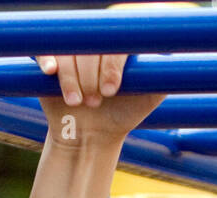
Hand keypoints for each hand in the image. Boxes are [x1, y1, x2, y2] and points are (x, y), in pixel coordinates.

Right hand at [35, 53, 164, 143]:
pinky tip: (51, 72)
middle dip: (91, 77)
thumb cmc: (123, 114)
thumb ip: (164, 74)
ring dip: (71, 79)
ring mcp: (71, 49)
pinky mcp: (48, 59)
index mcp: (117, 42)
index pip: (114, 41)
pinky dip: (46, 59)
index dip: (112, 64)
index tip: (112, 91)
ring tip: (77, 102)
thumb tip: (173, 51)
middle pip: (89, 45)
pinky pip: (43, 48)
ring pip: (67, 51)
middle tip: (95, 101)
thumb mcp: (151, 96)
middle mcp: (93, 41)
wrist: (92, 136)